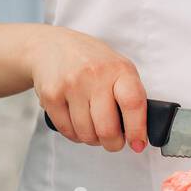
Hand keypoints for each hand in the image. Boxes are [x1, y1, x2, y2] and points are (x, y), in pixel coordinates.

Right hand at [24, 25, 146, 151]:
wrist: (51, 46)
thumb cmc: (90, 60)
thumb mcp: (117, 67)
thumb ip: (129, 94)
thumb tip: (139, 130)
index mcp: (119, 69)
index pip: (133, 103)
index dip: (137, 129)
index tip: (138, 144)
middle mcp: (95, 75)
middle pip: (107, 128)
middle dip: (113, 143)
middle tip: (113, 142)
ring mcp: (72, 85)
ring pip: (86, 134)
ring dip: (92, 139)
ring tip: (93, 128)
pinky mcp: (52, 96)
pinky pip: (67, 131)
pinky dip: (75, 135)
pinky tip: (78, 123)